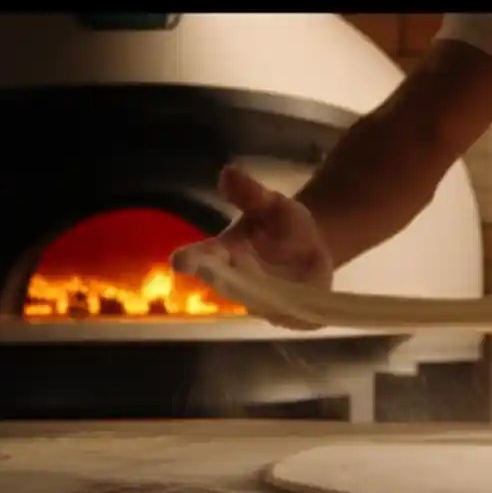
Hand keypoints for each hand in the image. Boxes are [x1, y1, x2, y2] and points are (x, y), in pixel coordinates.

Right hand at [171, 165, 334, 329]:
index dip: (191, 260)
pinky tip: (311, 308)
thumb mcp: (270, 203)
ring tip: (287, 292)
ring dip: (273, 301)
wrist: (311, 248)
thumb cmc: (281, 224)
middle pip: (228, 287)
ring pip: (262, 307)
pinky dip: (301, 316)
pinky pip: (293, 319)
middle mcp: (236, 283)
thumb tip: (228, 173)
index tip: (180, 262)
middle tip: (241, 277)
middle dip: (232, 283)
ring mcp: (261, 303)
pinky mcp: (287, 316)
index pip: (200, 258)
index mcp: (223, 253)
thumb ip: (250, 193)